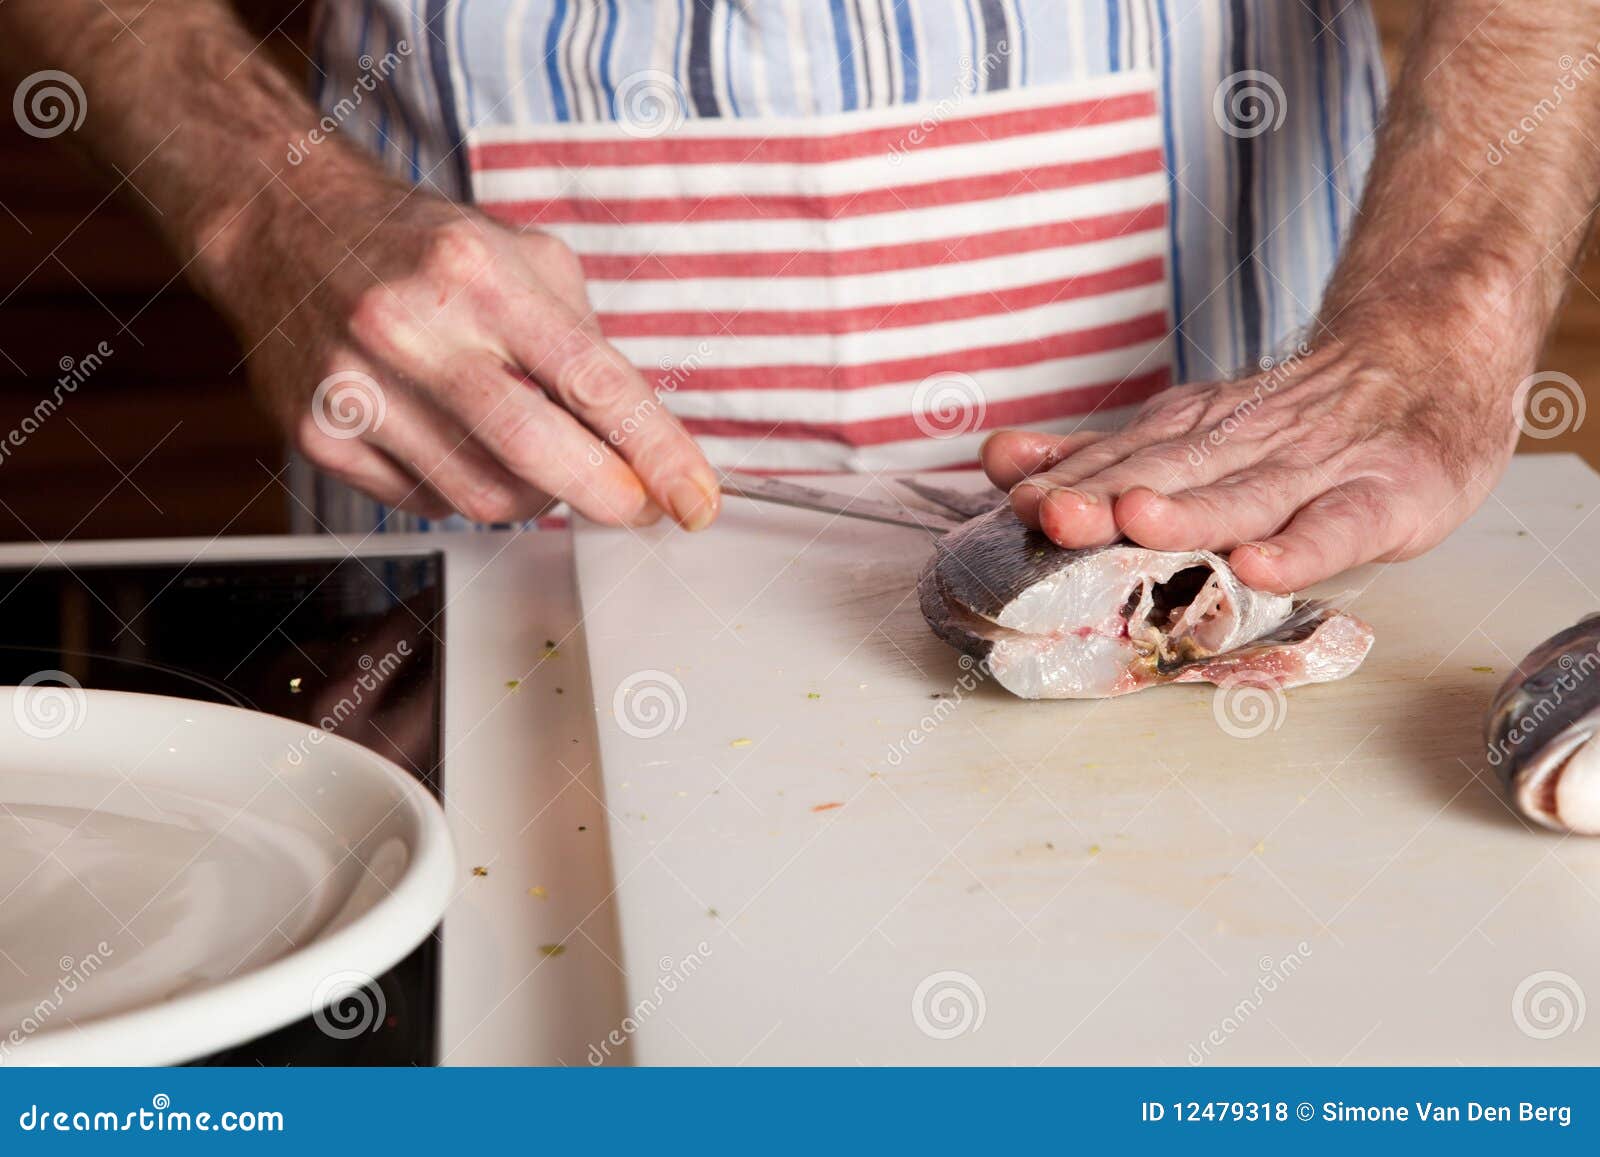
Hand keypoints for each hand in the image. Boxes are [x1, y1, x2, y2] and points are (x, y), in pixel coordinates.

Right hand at [205, 162, 718, 528]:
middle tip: (634, 503)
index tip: (696, 500)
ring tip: (531, 453)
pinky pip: (426, 505)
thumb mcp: (522, 259)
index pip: (591, 382)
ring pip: (483, 497)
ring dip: (534, 496)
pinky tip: (455, 443)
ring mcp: (356, 388)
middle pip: (535, 454)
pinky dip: (463, 490)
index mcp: (477, 274)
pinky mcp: (320, 436)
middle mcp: (410, 329)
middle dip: (606, 495)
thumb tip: (645, 448)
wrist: (285, 228)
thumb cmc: (421, 248)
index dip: (656, 453)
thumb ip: (586, 347)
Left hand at [980, 330, 1525, 592]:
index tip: (1013, 498)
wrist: (1426, 360)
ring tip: (1136, 522)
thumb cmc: (1297, 420)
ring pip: (1242, 497)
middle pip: (1168, 476)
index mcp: (1191, 437)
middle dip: (1104, 498)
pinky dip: (1299, 550)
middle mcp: (1243, 450)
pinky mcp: (1382, 499)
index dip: (1067, 480)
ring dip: (1187, 514)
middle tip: (1049, 513)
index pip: (1121, 461)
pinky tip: (1259, 568)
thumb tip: (997, 460)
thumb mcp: (1190, 426)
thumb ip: (1100, 454)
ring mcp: (1314, 473)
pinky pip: (1336, 529)